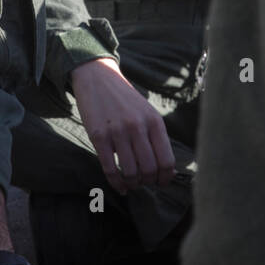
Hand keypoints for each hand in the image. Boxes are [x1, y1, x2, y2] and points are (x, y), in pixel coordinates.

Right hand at [70, 57, 174, 193]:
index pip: (166, 160)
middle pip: (149, 169)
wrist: (97, 78)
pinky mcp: (99, 136)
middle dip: (148, 182)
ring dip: (133, 184)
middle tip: (143, 182)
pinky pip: (110, 169)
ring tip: (131, 183)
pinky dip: (117, 183)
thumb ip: (155, 136)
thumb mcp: (146, 112)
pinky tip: (120, 187)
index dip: (165, 178)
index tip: (161, 183)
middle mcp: (138, 126)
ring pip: (131, 172)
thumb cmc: (124, 99)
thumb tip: (166, 169)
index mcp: (154, 121)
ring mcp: (117, 131)